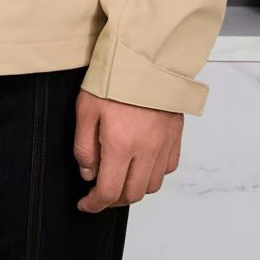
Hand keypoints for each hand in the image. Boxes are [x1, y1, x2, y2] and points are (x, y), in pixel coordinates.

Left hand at [73, 89, 181, 209]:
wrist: (146, 55)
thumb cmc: (114, 78)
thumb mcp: (86, 109)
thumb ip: (84, 147)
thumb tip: (88, 174)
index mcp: (120, 145)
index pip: (108, 191)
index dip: (94, 204)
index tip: (85, 204)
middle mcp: (146, 150)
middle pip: (132, 194)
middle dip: (113, 199)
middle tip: (99, 192)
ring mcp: (164, 144)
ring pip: (151, 185)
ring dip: (134, 188)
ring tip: (120, 177)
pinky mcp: (175, 135)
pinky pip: (168, 167)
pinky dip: (154, 173)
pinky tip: (141, 163)